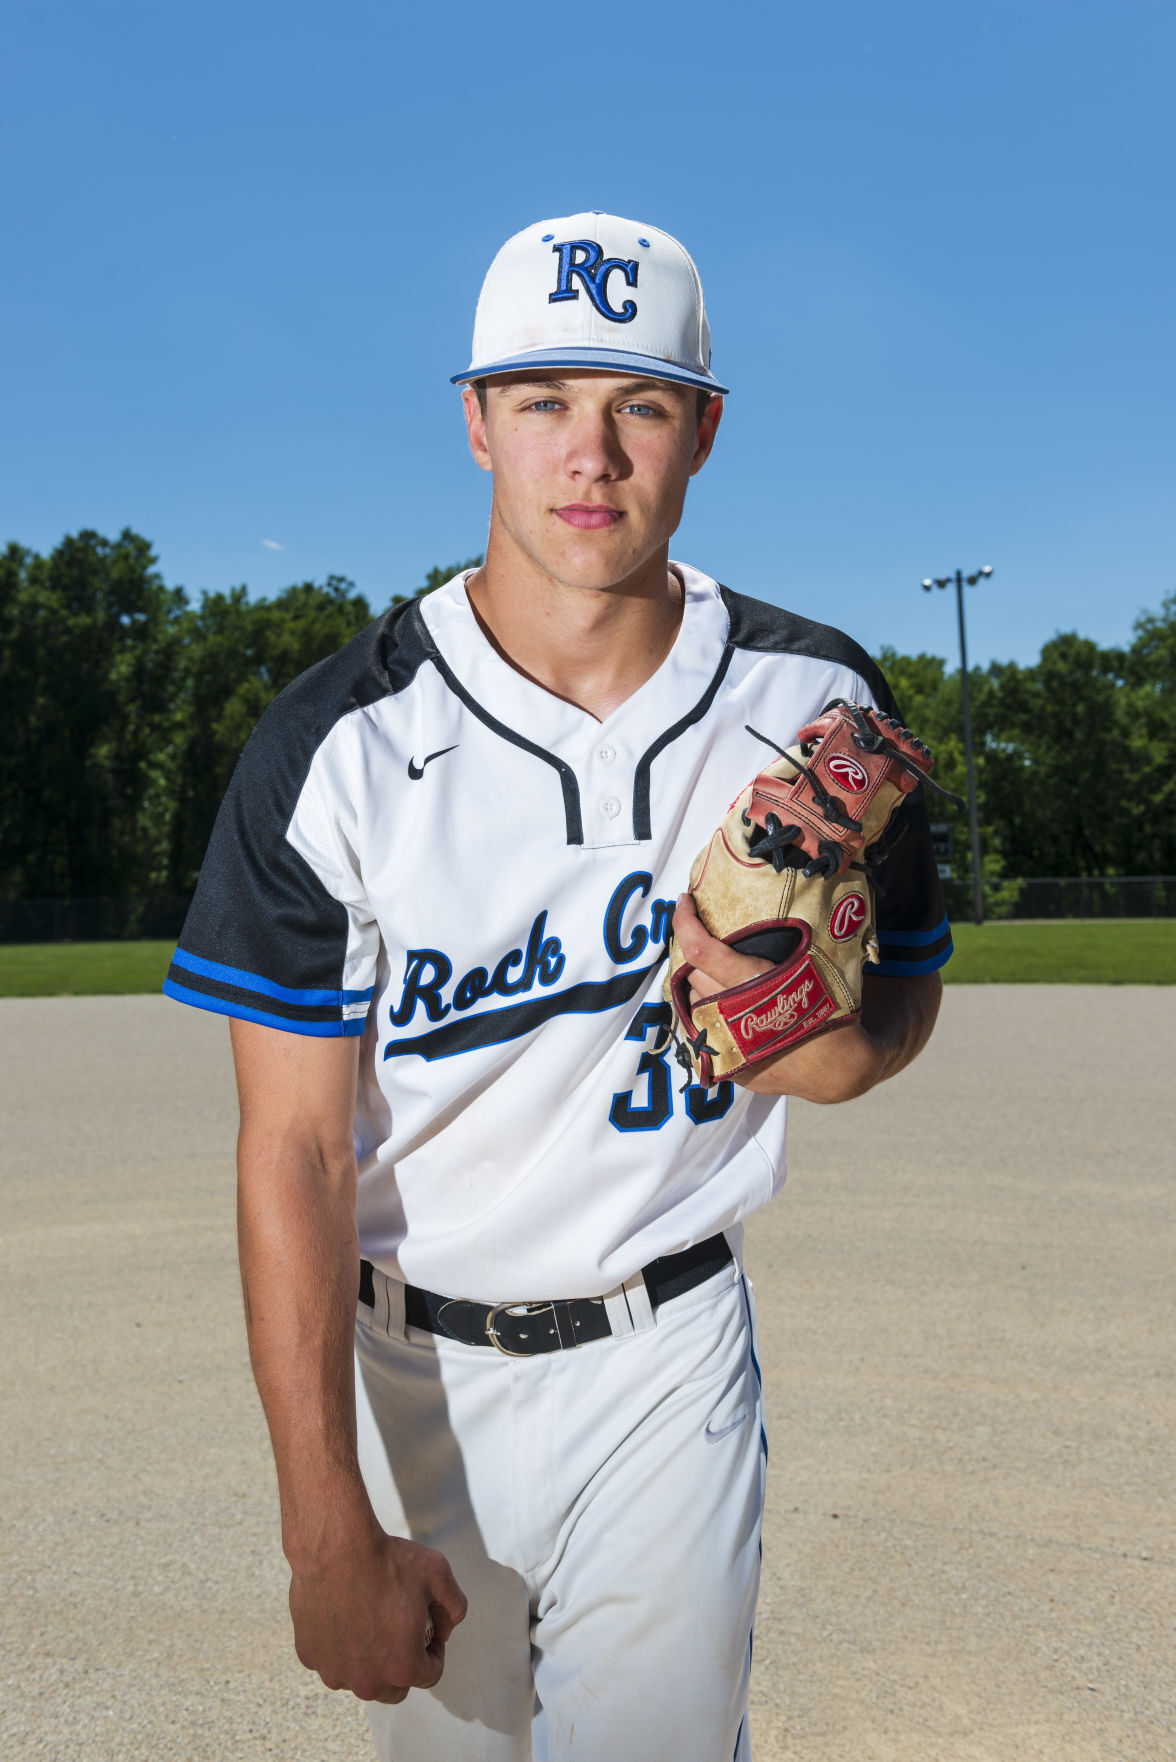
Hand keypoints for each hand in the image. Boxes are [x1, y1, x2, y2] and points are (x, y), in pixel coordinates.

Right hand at [289, 1523, 467, 1703]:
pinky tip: (344, 1613)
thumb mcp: (438, 1574)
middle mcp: (367, 1681)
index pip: (430, 1674)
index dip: (435, 1651)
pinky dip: (338, 1645)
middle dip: (402, 1665)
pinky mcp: (309, 1656)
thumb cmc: (387, 1561)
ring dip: (368, 1660)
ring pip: (359, 1677)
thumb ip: (455, 1605)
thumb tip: (446, 1627)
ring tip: (371, 1622)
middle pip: (394, 1688)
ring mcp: (335, 1672)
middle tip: (400, 1633)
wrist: (336, 1546)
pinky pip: (331, 1659)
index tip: (429, 1630)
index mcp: (403, 1667)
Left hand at [671, 893, 939, 1101]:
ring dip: (695, 982)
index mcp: (753, 985)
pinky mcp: (725, 1063)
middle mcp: (731, 1014)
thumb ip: (791, 938)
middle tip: (699, 932)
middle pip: (689, 972)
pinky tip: (717, 999)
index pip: (699, 950)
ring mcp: (725, 1043)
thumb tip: (792, 884)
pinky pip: (699, 1029)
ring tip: (711, 968)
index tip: (684, 902)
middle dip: (689, 949)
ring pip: (690, 1001)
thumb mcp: (816, 966)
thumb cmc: (832, 1009)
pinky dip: (703, 1010)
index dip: (684, 922)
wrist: (838, 1070)